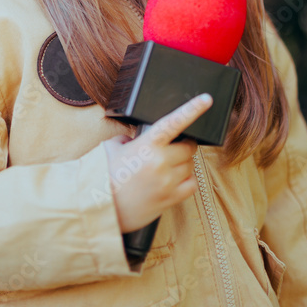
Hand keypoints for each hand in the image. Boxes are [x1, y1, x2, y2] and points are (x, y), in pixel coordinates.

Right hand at [102, 93, 212, 232]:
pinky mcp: (170, 198)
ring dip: (182, 164)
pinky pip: (192, 184)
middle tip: (171, 149)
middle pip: (188, 147)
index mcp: (146, 145)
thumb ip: (125, 138)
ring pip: (190, 166)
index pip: (173, 122)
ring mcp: (167, 181)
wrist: (100, 207)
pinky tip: (173, 180)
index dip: (192, 109)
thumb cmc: (103, 176)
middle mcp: (160, 162)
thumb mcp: (110, 148)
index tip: (207, 99)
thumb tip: (132, 138)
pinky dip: (186, 180)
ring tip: (164, 168)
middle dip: (183, 146)